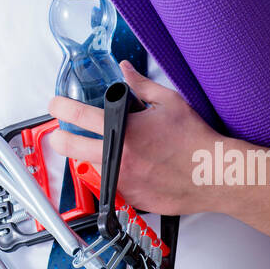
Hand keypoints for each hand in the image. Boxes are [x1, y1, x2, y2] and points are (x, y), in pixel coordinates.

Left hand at [48, 59, 224, 215]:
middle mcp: (119, 157)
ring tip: (105, 150)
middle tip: (62, 133)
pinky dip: (113, 175)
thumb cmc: (195, 140)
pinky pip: (111, 186)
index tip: (55, 104)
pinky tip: (129, 167)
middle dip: (59, 138)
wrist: (214, 174)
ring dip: (90, 158)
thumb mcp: (169, 102)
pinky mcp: (132, 198)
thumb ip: (140, 85)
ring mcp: (123, 181)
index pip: (78, 115)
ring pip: (89, 168)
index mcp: (125, 131)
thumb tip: (126, 70)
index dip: (60, 106)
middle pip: (69, 148)